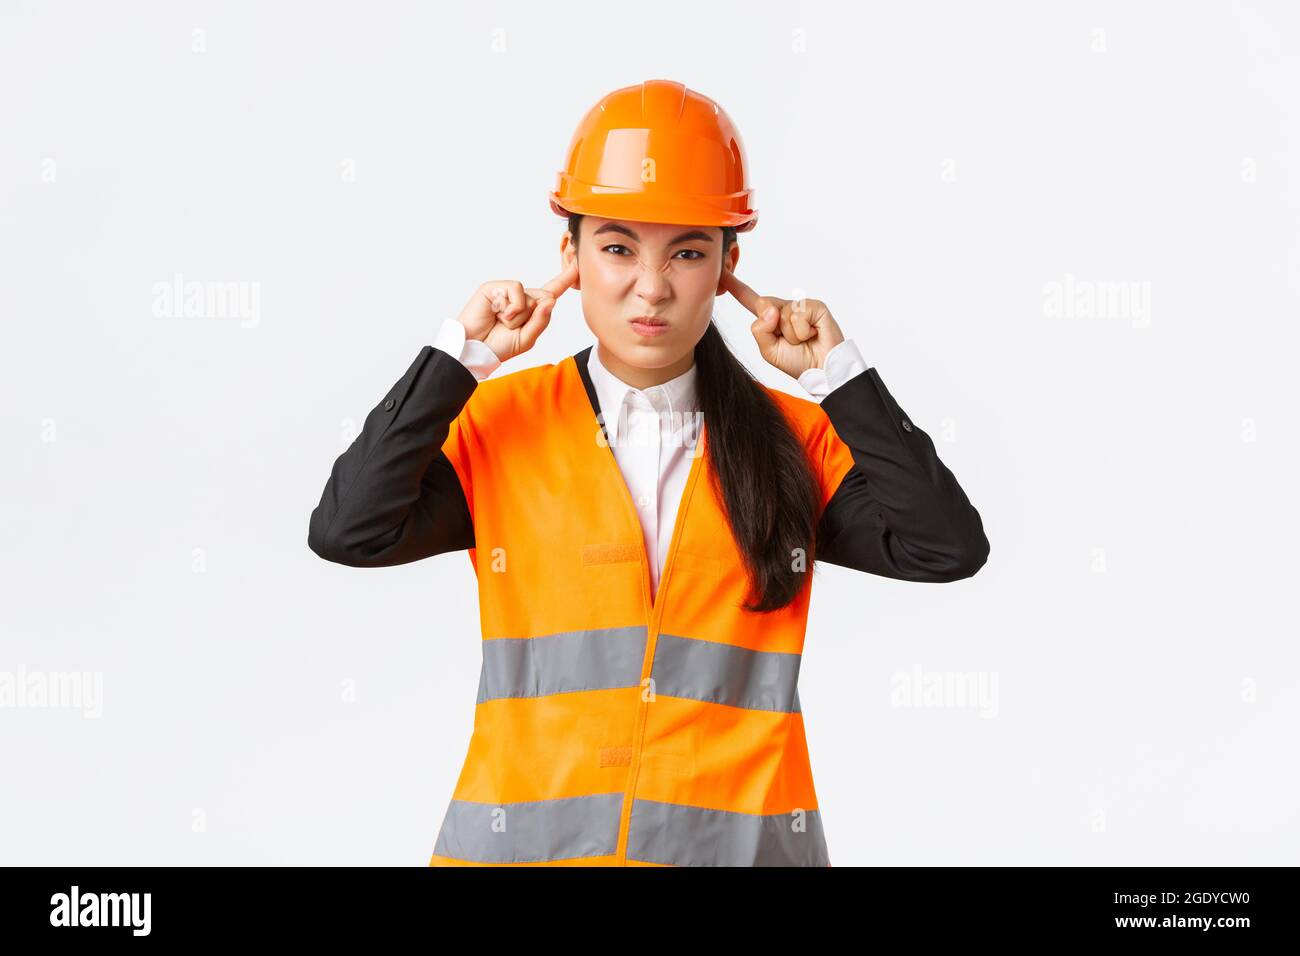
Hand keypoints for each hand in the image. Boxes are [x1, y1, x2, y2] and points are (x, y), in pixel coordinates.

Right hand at [455, 261, 578, 362]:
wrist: (474, 349)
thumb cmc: (498, 345)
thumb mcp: (527, 338)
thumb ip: (541, 321)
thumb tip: (551, 299)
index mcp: (530, 310)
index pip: (551, 291)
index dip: (565, 278)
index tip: (577, 264)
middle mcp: (521, 297)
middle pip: (544, 298)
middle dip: (533, 316)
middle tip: (511, 327)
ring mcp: (507, 291)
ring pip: (531, 297)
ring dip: (519, 316)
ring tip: (502, 322)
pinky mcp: (495, 287)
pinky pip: (517, 290)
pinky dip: (512, 307)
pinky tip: (498, 314)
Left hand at [720, 268, 844, 379]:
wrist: (821, 369)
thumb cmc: (797, 361)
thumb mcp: (768, 350)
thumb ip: (760, 330)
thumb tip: (771, 309)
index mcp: (770, 319)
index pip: (750, 300)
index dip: (736, 287)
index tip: (723, 273)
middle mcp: (784, 309)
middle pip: (763, 304)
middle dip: (772, 326)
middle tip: (790, 341)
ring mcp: (800, 306)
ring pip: (781, 314)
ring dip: (790, 335)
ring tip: (804, 340)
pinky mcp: (815, 306)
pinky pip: (798, 315)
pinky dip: (802, 331)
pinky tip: (813, 334)